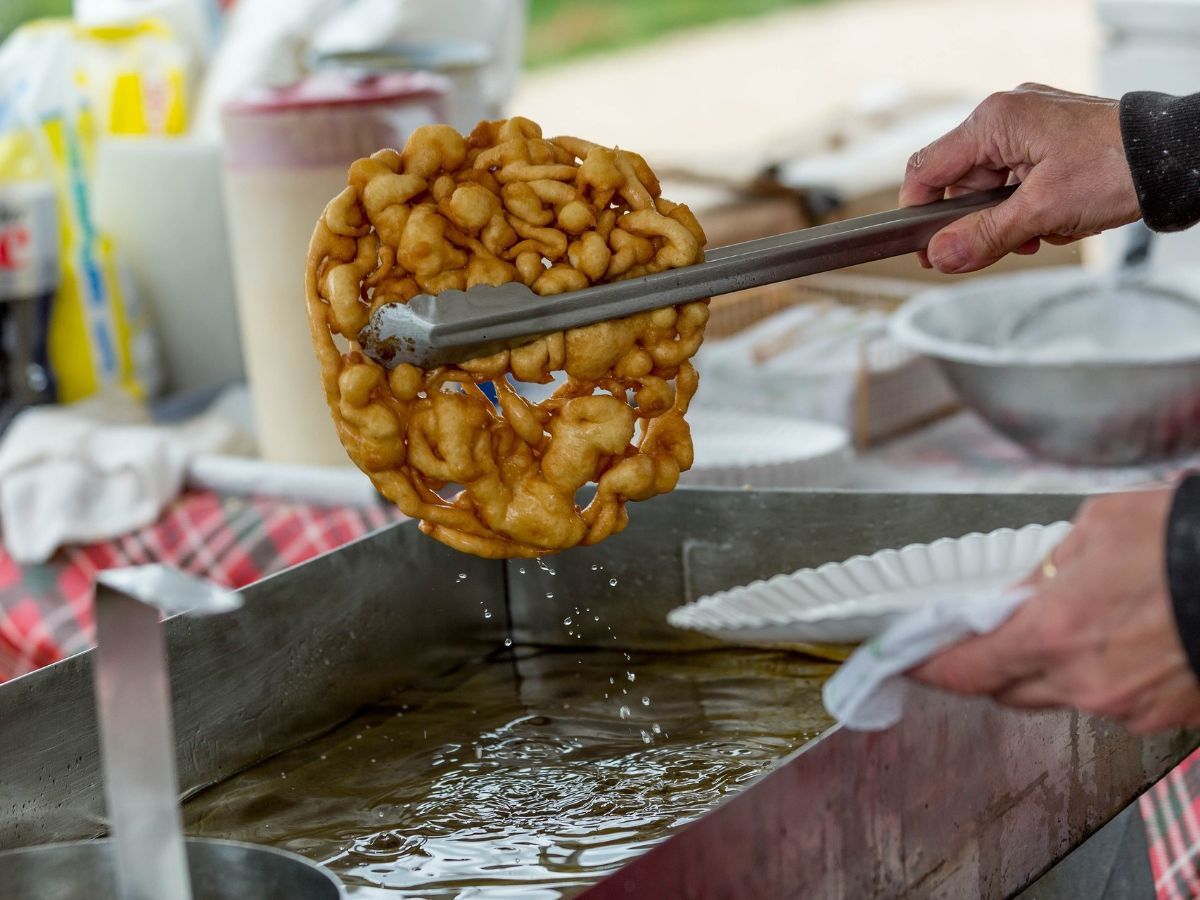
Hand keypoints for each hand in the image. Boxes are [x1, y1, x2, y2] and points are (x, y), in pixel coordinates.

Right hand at [900, 84, 1141, 272]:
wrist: (1178, 158)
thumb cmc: (1118, 167)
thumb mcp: (1042, 211)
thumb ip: (984, 236)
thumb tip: (941, 257)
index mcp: (995, 121)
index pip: (928, 168)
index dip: (918, 211)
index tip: (924, 247)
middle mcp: (1008, 116)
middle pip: (962, 183)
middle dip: (978, 222)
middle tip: (998, 248)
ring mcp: (1031, 127)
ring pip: (992, 188)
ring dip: (1009, 220)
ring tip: (1041, 232)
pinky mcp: (1050, 141)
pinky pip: (1019, 182)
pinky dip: (1030, 209)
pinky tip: (1054, 221)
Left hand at [909, 488, 1199, 733]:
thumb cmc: (1185, 539)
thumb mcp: (1095, 529)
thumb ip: (1043, 569)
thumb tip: (1019, 589)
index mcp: (1054, 632)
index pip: (966, 669)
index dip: (930, 667)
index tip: (910, 661)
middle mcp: (1084, 680)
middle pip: (1005, 690)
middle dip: (989, 664)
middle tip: (990, 632)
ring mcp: (1125, 705)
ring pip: (1057, 697)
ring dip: (1046, 669)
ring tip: (1074, 623)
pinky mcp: (1162, 716)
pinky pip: (1108, 702)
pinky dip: (1097, 677)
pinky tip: (1118, 641)